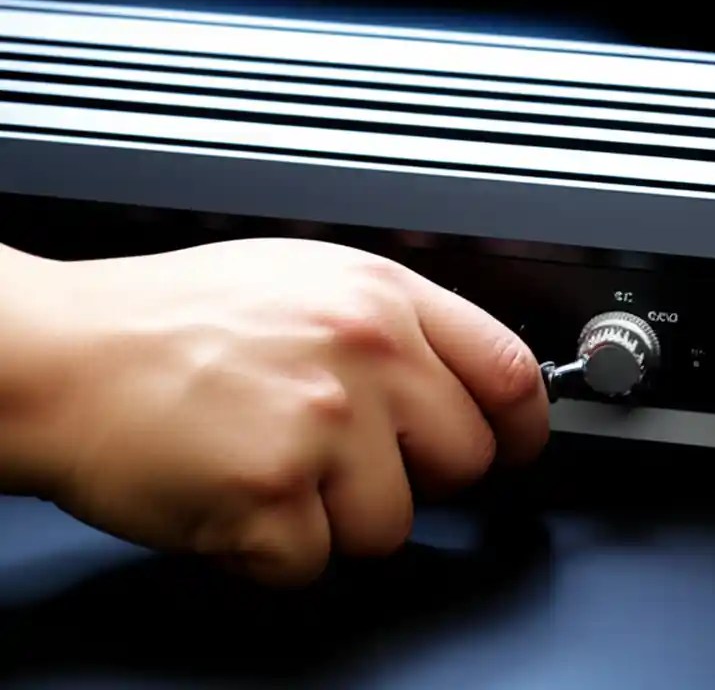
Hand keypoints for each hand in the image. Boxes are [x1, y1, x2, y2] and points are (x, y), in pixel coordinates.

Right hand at [7, 239, 547, 585]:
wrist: (59, 358)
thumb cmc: (169, 324)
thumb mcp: (304, 283)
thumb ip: (393, 329)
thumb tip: (459, 383)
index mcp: (381, 297)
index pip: (509, 372)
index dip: (522, 426)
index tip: (513, 447)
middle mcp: (365, 353)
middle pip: (464, 463)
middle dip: (413, 480)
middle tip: (343, 462)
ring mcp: (324, 424)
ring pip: (392, 527)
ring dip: (334, 522)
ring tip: (269, 469)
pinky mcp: (274, 494)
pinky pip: (314, 564)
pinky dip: (271, 551)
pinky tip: (231, 497)